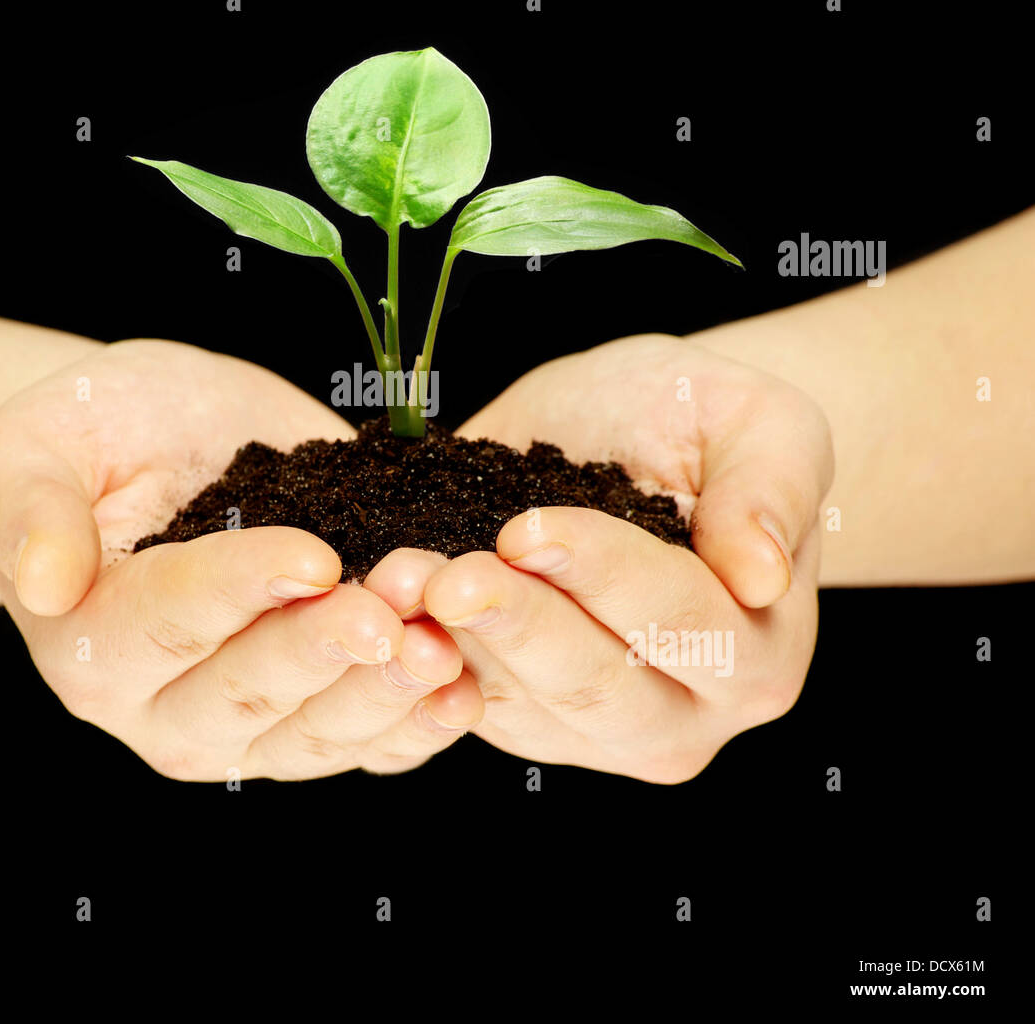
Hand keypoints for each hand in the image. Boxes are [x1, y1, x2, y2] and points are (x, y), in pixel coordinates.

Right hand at [0, 339, 482, 779]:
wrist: (166, 449)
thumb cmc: (95, 436)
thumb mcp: (35, 441)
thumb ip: (27, 507)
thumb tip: (42, 582)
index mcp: (92, 645)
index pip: (170, 625)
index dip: (241, 593)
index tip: (312, 556)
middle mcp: (164, 708)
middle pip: (250, 694)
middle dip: (326, 650)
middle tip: (390, 608)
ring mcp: (246, 725)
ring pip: (319, 732)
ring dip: (386, 689)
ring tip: (441, 640)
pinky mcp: (314, 716)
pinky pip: (370, 741)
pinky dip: (419, 721)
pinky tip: (463, 688)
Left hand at [365, 333, 832, 781]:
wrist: (636, 441)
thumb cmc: (703, 424)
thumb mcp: (761, 422)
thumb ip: (770, 489)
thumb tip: (762, 575)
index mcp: (757, 653)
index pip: (678, 621)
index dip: (599, 574)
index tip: (527, 526)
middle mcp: (683, 714)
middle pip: (596, 686)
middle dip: (515, 626)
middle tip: (446, 575)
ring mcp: (596, 730)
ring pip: (519, 703)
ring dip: (451, 644)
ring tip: (397, 582)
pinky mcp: (523, 719)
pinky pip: (466, 701)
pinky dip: (421, 660)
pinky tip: (383, 608)